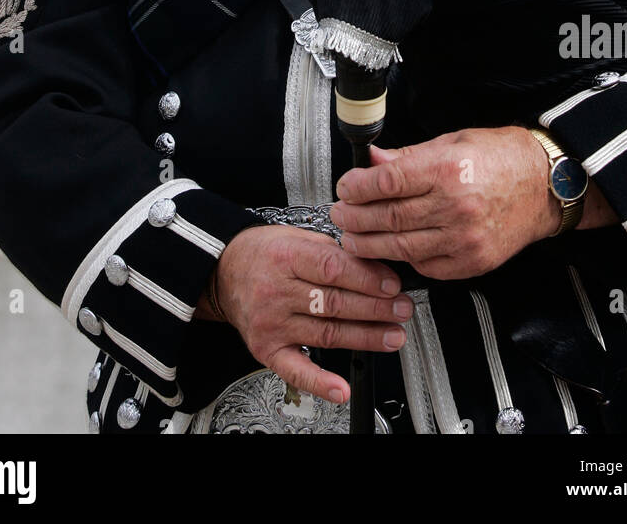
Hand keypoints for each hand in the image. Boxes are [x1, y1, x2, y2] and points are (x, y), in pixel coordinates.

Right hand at [207, 223, 413, 404]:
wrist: (224, 270)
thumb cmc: (264, 253)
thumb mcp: (296, 237)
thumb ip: (333, 251)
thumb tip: (376, 269)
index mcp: (285, 257)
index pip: (333, 269)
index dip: (367, 278)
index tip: (392, 285)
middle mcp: (276, 291)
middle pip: (334, 303)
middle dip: (376, 309)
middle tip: (402, 310)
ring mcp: (271, 324)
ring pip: (327, 334)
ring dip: (365, 338)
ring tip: (393, 336)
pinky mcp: (267, 350)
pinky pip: (296, 370)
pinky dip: (320, 383)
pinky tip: (342, 389)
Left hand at [330, 127, 612, 279]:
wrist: (545, 185)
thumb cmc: (502, 158)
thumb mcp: (452, 141)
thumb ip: (408, 155)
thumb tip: (372, 159)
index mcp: (448, 169)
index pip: (387, 181)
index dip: (357, 186)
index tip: (344, 187)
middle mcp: (456, 206)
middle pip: (388, 217)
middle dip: (354, 217)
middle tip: (339, 214)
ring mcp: (465, 238)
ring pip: (401, 247)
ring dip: (369, 244)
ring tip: (353, 237)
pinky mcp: (472, 262)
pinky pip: (425, 267)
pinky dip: (402, 260)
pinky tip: (388, 250)